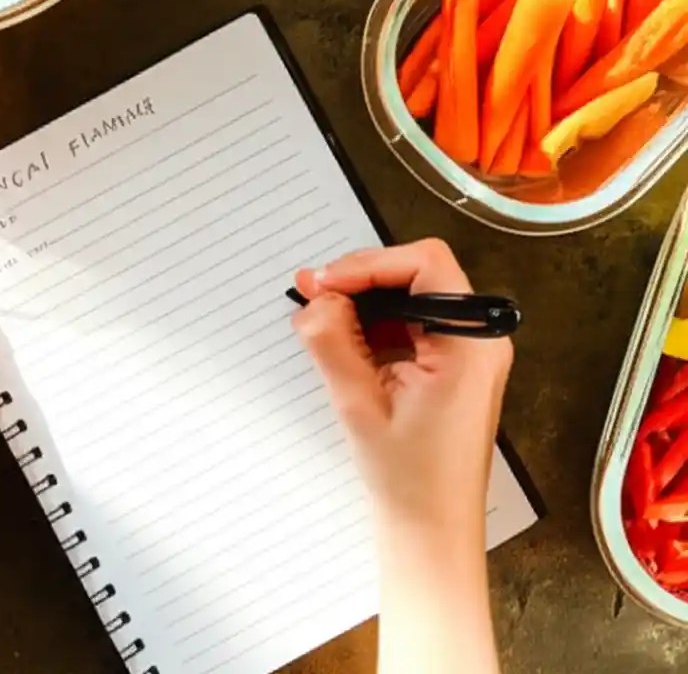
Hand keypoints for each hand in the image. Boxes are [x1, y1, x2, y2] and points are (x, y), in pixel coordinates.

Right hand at [291, 238, 513, 530]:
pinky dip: (373, 326)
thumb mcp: (359, 405)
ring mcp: (468, 353)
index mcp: (470, 345)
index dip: (369, 265)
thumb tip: (315, 300)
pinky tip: (341, 340)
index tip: (328, 284)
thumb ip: (333, 343)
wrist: (432, 528)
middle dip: (360, 282)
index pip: (425, 264)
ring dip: (362, 304)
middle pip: (417, 275)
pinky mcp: (452, 366)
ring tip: (320, 320)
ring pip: (410, 298)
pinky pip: (411, 325)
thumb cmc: (412, 480)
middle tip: (313, 295)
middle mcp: (479, 341)